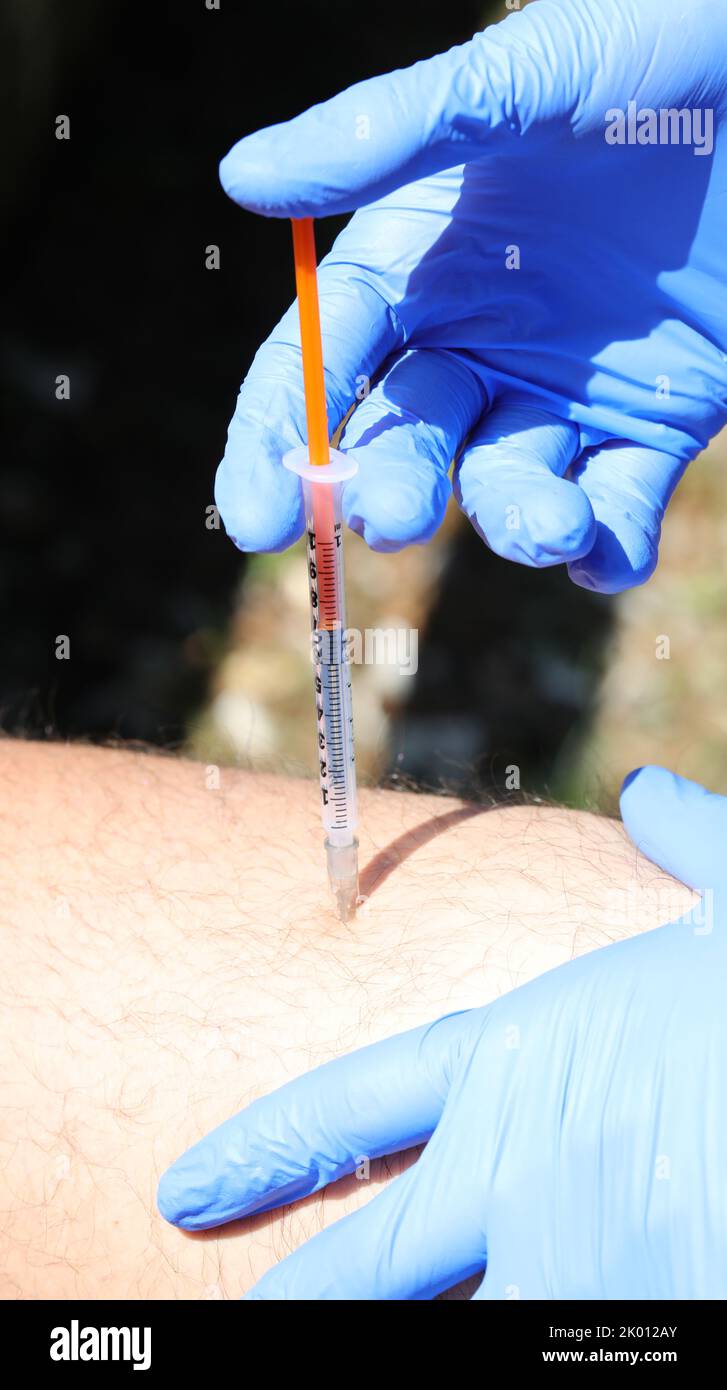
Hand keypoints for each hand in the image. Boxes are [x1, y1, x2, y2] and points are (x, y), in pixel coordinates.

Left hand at [158, 765, 726, 1298]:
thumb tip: (649, 795)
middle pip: (372, 1262)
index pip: (361, 1102)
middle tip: (248, 1320)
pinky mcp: (639, 1316)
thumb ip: (686, 847)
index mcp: (525, 1054)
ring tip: (337, 1344)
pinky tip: (559, 1332)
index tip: (193, 1185)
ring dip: (421, 1335)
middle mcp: (522, 1165)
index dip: (272, 1145)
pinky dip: (547, 1344)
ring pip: (456, 1327)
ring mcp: (570, 1254)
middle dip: (306, 1297)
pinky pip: (557, 1348)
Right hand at [214, 0, 726, 591]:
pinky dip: (609, 546)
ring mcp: (565, 390)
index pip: (324, 365)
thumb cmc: (654, 49)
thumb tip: (241, 176)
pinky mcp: (655, 422)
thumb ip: (387, 136)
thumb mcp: (518, 87)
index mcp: (422, 262)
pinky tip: (605, 551)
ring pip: (510, 485)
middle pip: (408, 438)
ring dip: (516, 519)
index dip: (279, 441)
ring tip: (550, 525)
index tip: (252, 518)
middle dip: (393, 486)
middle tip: (392, 518)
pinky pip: (618, 507)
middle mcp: (480, 339)